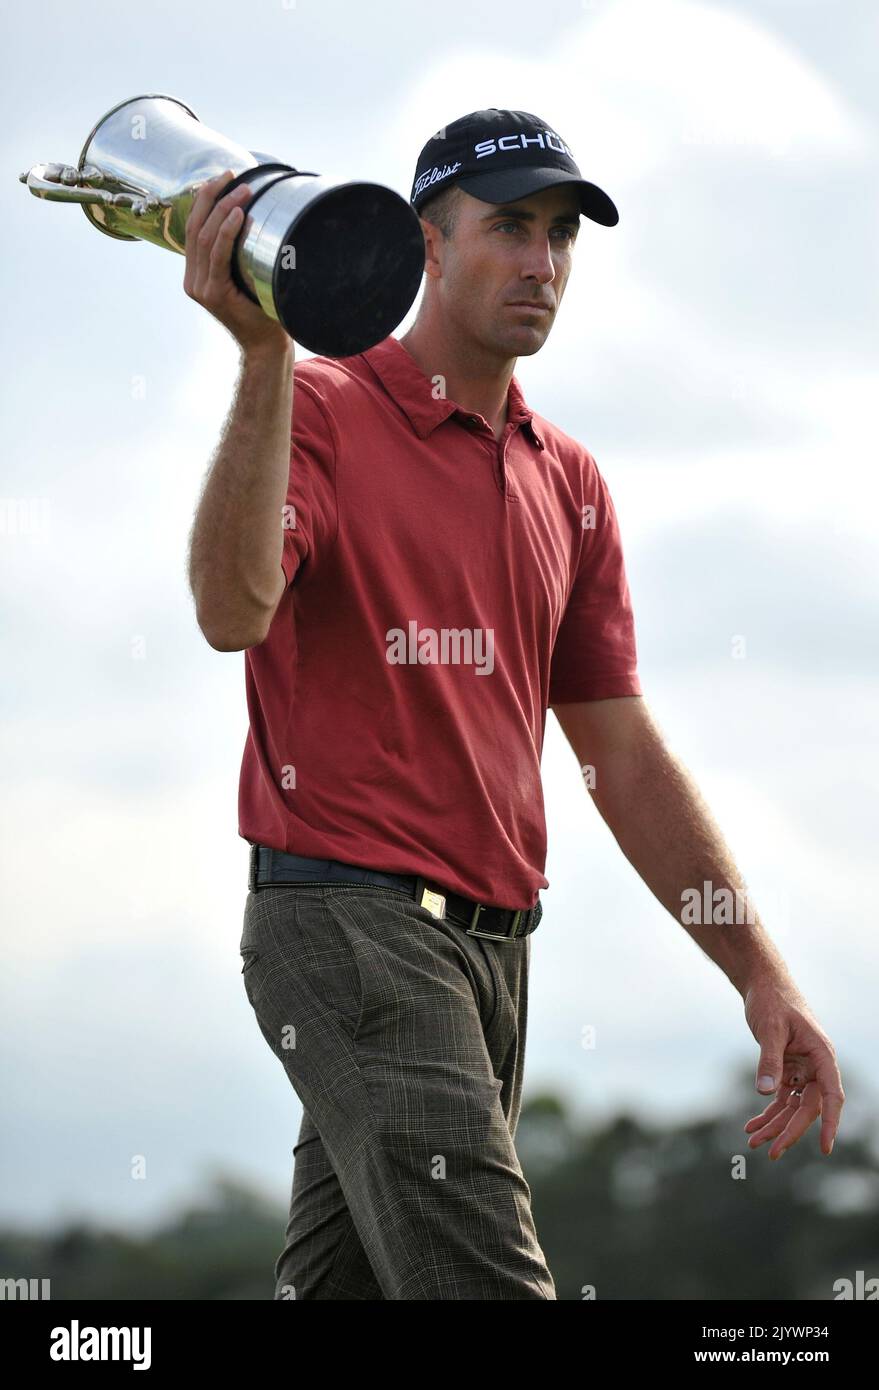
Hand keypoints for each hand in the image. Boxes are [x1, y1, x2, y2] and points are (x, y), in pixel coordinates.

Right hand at [183, 170, 292, 357]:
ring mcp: (200, 287)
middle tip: (232, 175)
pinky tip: (239, 215)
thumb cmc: (262, 310)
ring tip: (244, 190)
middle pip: (195, 226)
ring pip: (204, 237)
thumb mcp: (245, 278)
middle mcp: (192, 280)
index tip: (223, 178)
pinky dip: (227, 231)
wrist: (265, 345)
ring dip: (224, 209)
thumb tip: (252, 217)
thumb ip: (237, 256)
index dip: (205, 200)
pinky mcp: (213, 294)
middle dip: (212, 196)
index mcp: (196, 274)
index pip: (193, 228)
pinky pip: (217, 254)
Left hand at [742, 977, 843, 1158]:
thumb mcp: (769, 1029)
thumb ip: (769, 1060)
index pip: (831, 1095)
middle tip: (770, 1152)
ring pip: (793, 1106)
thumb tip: (766, 1093)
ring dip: (774, 1125)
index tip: (825, 1147)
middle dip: (790, 1131)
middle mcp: (816, 1066)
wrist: (763, 985)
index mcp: (822, 1055)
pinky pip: (781, 1097)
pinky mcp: (787, 1069)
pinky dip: (767, 1112)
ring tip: (753, 1142)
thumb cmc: (772, 1001)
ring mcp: (802, 1070)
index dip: (830, 1122)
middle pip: (808, 1107)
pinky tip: (752, 1126)